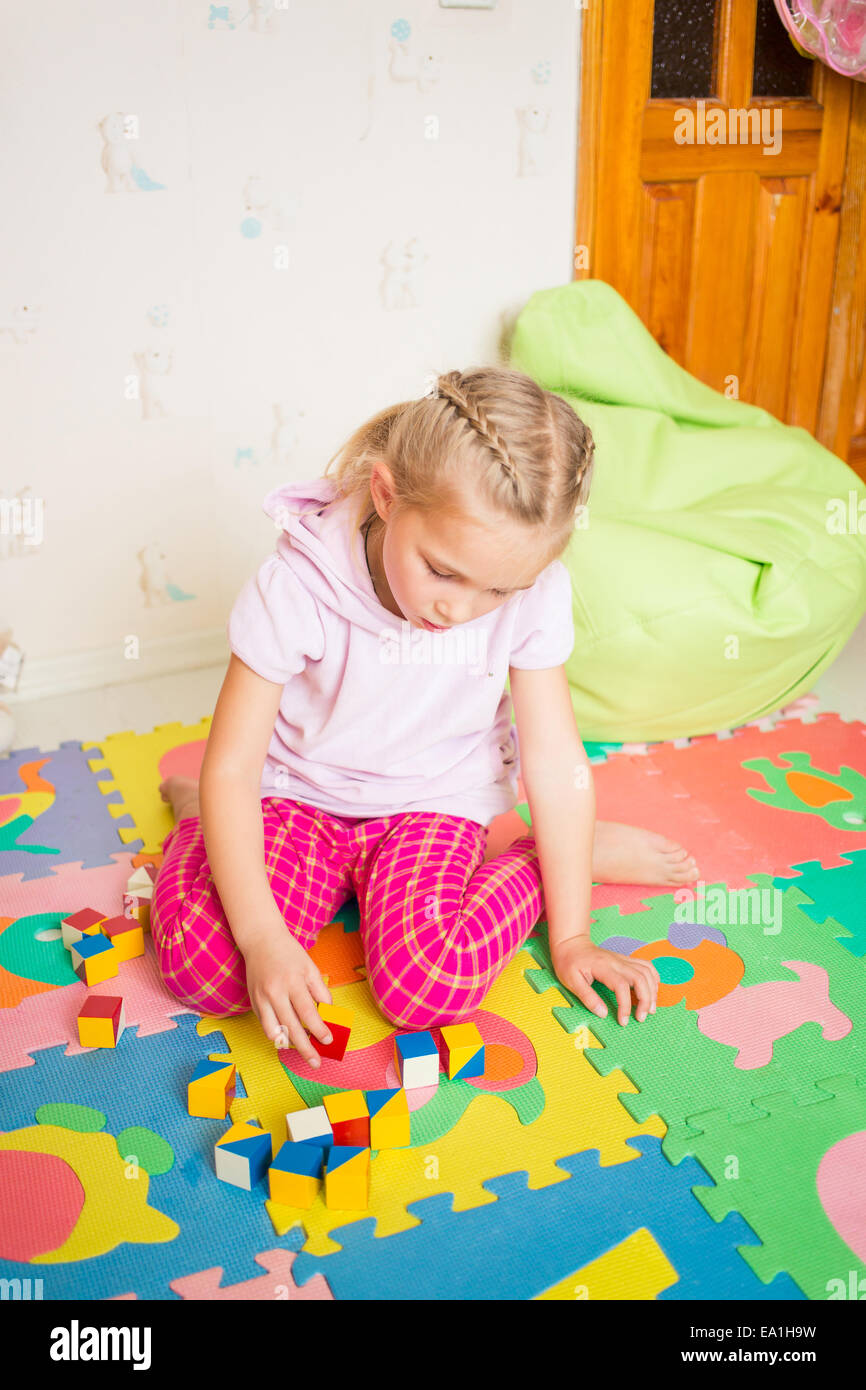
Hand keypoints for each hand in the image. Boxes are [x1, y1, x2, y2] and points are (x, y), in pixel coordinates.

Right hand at [243, 931, 332, 1065]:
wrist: (260, 940)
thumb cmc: (289, 953)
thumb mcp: (310, 968)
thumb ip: (321, 991)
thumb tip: (329, 1014)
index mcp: (292, 982)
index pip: (308, 1013)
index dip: (319, 1030)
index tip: (328, 1041)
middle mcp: (274, 993)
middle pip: (291, 1028)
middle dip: (305, 1048)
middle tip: (316, 1062)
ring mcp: (261, 999)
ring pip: (273, 1032)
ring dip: (288, 1044)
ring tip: (300, 1050)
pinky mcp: (253, 1002)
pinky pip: (265, 1025)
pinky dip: (277, 1033)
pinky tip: (287, 1036)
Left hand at [551, 935, 659, 1025]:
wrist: (571, 943)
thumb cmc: (569, 962)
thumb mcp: (571, 981)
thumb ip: (588, 998)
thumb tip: (604, 1014)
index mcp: (603, 967)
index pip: (621, 986)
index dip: (625, 1006)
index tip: (623, 1021)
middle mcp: (617, 962)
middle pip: (640, 978)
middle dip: (646, 1000)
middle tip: (641, 1018)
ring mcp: (623, 959)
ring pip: (647, 972)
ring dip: (652, 991)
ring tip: (650, 1008)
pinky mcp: (625, 960)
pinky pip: (646, 966)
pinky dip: (653, 978)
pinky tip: (652, 990)